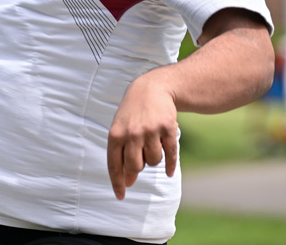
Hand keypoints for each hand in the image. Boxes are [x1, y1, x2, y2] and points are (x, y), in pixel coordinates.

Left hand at [106, 71, 178, 199]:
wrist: (153, 88)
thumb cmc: (133, 114)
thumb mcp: (122, 130)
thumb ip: (122, 154)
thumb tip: (128, 181)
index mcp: (115, 134)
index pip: (114, 165)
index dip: (117, 183)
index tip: (121, 196)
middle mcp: (132, 133)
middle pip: (135, 167)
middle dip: (138, 167)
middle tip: (141, 155)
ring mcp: (150, 130)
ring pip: (154, 162)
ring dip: (154, 158)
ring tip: (152, 144)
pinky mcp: (168, 128)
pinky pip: (170, 155)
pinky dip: (170, 165)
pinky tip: (169, 171)